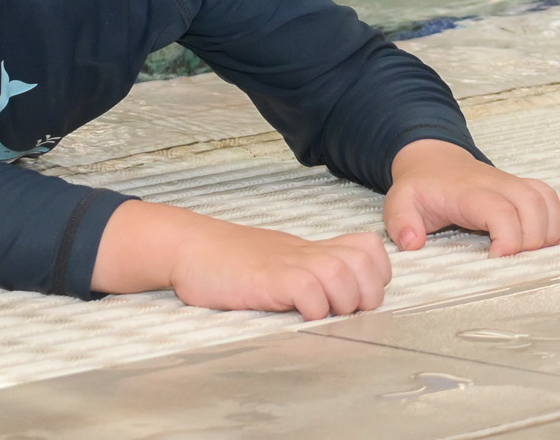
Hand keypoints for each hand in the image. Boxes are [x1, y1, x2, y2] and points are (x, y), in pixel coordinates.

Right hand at [93, 200, 390, 319]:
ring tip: (318, 313)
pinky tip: (297, 313)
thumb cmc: (226, 261)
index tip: (355, 294)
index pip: (368, 249)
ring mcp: (288, 263)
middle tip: (340, 310)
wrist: (186, 246)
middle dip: (365, 294)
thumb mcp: (274, 259)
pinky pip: (311, 291)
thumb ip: (304, 273)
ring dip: (340, 303)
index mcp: (310, 251)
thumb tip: (332, 302)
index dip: (373, 274)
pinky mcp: (269, 278)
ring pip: (344, 276)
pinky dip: (313, 308)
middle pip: (366, 263)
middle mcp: (306, 253)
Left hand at [385, 138, 559, 255]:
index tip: (498, 258)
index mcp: (466, 191)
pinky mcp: (523, 188)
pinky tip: (549, 240)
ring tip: (533, 253)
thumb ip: (400, 222)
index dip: (508, 238)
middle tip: (516, 259)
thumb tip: (412, 243)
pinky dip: (559, 222)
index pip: (499, 210)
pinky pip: (553, 200)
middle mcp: (495, 185)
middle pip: (531, 206)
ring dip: (549, 232)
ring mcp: (512, 184)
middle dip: (532, 239)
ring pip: (546, 201)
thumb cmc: (421, 186)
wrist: (431, 160)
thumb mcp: (399, 201)